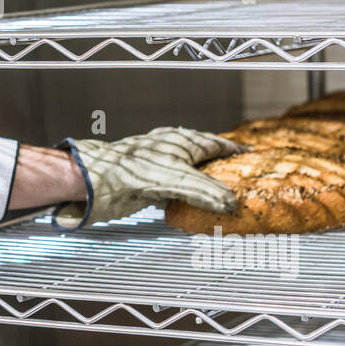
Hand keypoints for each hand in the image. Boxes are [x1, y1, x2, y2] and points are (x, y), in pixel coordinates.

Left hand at [52, 126, 244, 230]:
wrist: (91, 180)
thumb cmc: (128, 173)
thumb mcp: (173, 182)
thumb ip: (205, 192)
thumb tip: (233, 204)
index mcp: (181, 142)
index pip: (217, 144)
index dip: (236, 151)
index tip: (253, 156)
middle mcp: (171, 149)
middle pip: (204, 152)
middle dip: (223, 162)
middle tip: (241, 173)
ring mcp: (158, 163)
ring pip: (189, 167)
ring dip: (205, 177)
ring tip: (221, 189)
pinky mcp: (146, 179)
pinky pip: (175, 183)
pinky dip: (188, 190)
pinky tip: (189, 201)